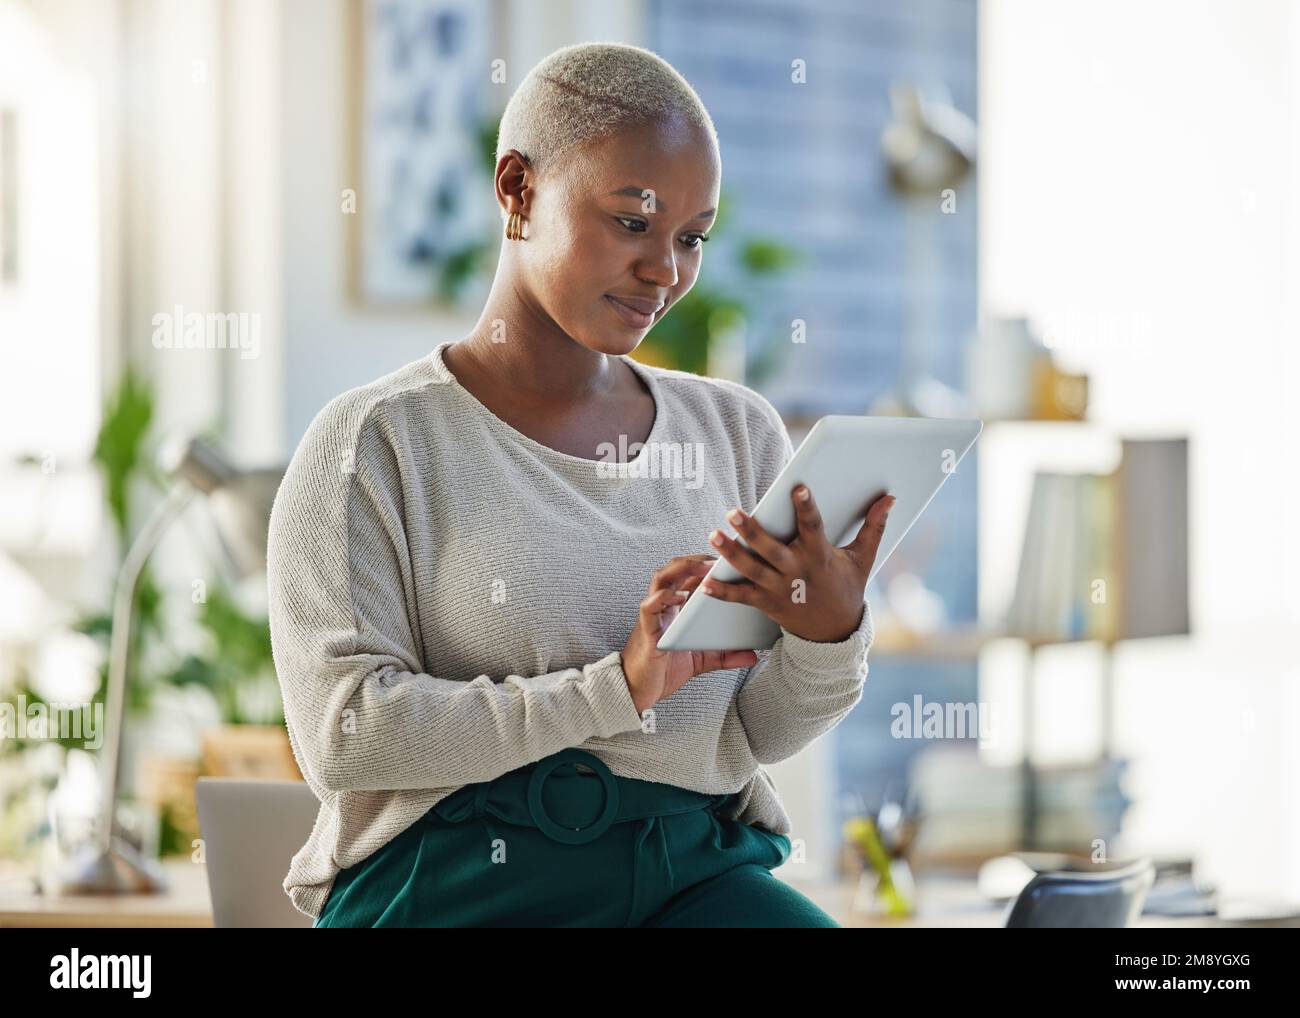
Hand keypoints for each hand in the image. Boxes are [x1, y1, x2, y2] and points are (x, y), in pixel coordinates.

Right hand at [620, 554, 759, 713]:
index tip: (726, 560)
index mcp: (675, 608)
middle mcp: (663, 606)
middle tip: (719, 559)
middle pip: (675, 569)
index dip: (705, 564)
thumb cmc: (664, 670)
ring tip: (704, 568)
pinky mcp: (647, 630)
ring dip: (682, 568)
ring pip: (661, 579)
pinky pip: (649, 607)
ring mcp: (653, 615)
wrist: (638, 691)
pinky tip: (677, 596)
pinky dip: (662, 598)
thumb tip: (752, 656)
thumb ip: (725, 656)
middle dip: (696, 559)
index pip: (688, 576)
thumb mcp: (702, 661)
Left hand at [701, 487, 895, 643]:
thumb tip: (890, 498)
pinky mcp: (766, 604)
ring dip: (730, 554)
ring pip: (751, 570)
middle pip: (771, 549)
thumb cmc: (847, 588)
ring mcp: (780, 589)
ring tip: (713, 536)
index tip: (797, 488)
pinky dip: (722, 592)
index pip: (813, 527)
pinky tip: (704, 582)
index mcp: (820, 557)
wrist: (835, 634)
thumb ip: (874, 527)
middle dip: (752, 531)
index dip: (806, 508)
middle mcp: (797, 572)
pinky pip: (741, 597)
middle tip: (733, 513)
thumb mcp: (863, 559)